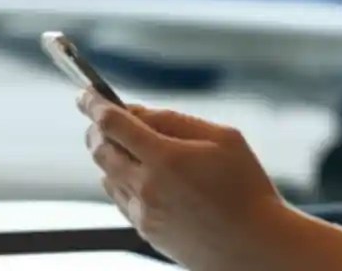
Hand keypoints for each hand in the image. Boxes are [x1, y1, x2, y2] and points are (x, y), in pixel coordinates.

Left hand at [77, 89, 286, 268]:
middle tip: (103, 118)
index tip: (85, 94)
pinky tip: (141, 175)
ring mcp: (144, 214)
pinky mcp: (146, 232)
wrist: (255, 246)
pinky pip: (120, 199)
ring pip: (106, 175)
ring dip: (110, 155)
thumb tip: (139, 113)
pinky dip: (120, 181)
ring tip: (130, 146)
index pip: (113, 124)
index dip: (94, 105)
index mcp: (167, 158)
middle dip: (97, 129)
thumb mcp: (224, 138)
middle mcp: (147, 187)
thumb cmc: (247, 188)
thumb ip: (176, 121)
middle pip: (100, 150)